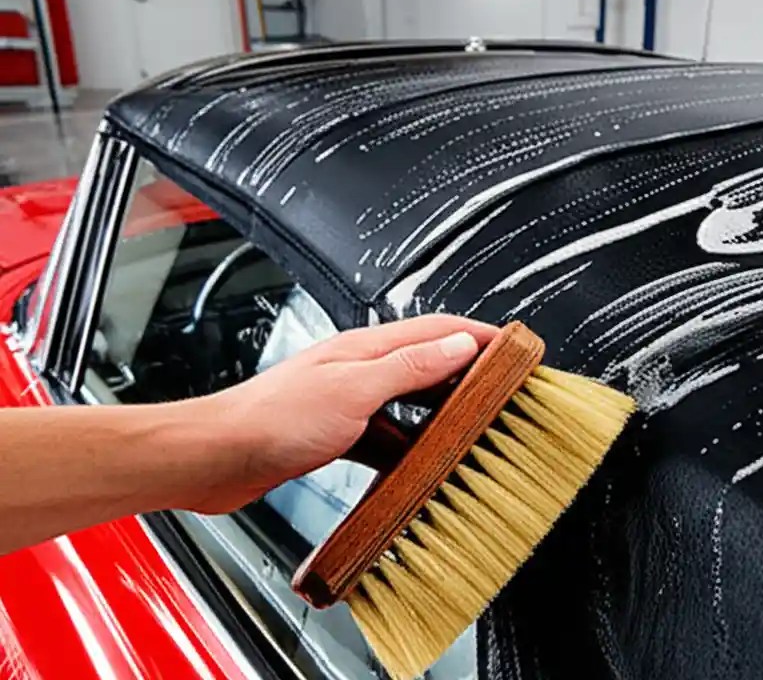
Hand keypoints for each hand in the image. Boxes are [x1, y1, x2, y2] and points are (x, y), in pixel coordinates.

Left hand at [181, 315, 497, 512]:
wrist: (215, 456)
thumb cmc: (271, 419)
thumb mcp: (355, 390)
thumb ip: (410, 367)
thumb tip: (459, 347)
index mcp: (366, 348)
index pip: (438, 330)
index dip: (480, 335)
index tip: (514, 345)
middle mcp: (359, 369)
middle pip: (427, 363)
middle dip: (468, 372)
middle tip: (502, 386)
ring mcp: (347, 401)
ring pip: (408, 403)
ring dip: (438, 414)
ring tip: (468, 428)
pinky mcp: (334, 434)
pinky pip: (385, 437)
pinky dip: (406, 449)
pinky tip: (414, 465)